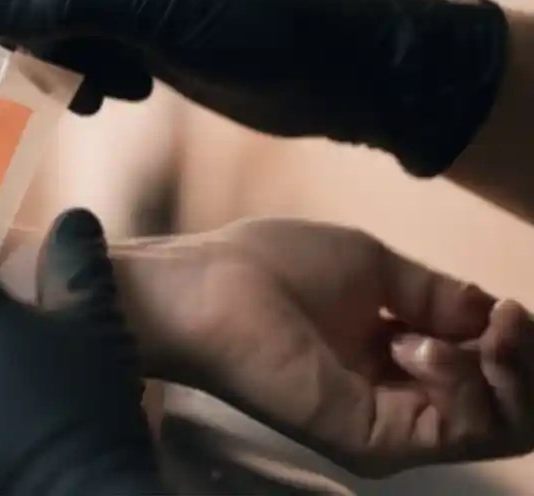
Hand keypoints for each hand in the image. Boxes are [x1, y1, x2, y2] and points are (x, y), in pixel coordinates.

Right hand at [0, 0, 507, 176]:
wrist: (331, 72)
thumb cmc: (251, 15)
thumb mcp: (147, 0)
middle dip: (26, 27)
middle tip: (49, 64)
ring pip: (40, 18)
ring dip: (59, 61)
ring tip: (100, 88)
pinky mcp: (129, 25)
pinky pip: (73, 49)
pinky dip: (86, 77)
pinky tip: (124, 91)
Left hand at [129, 218, 533, 475]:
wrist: (209, 286)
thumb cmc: (272, 268)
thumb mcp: (377, 269)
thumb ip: (442, 298)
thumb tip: (499, 312)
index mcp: (397, 362)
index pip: (490, 375)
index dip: (515, 342)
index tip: (512, 308)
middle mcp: (398, 404)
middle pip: (509, 411)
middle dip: (526, 361)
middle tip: (508, 321)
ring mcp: (387, 430)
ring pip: (500, 426)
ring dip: (503, 368)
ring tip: (450, 328)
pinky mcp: (373, 442)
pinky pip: (461, 429)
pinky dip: (462, 379)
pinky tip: (419, 342)